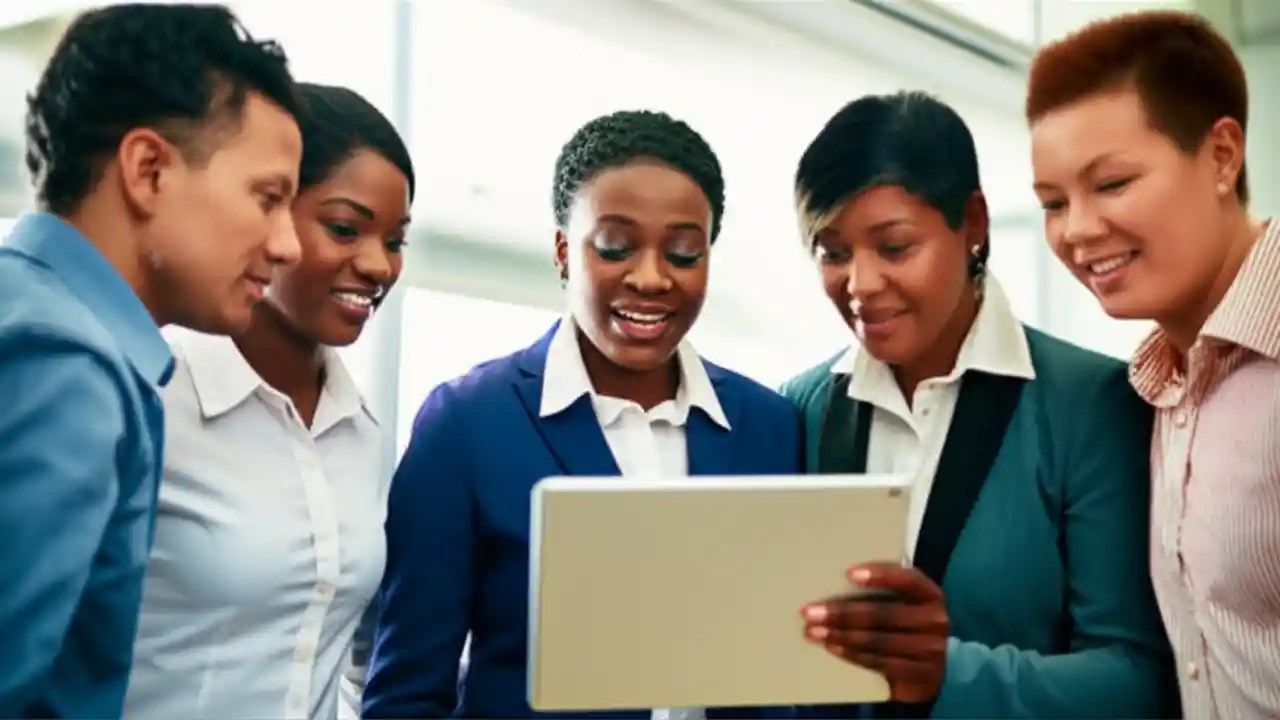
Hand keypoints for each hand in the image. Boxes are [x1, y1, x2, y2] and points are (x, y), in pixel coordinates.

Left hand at [800, 562, 947, 703]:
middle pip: (883, 614)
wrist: (926, 675)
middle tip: (810, 612)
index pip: (907, 579)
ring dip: (840, 635)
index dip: (879, 575)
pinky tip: (832, 647)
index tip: (848, 573)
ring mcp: (931, 650)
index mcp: (929, 594)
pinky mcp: (920, 675)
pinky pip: (879, 662)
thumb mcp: (902, 606)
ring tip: (813, 631)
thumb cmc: (904, 628)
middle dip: (842, 612)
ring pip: (877, 640)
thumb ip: (881, 594)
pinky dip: (852, 654)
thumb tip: (832, 585)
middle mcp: (935, 620)